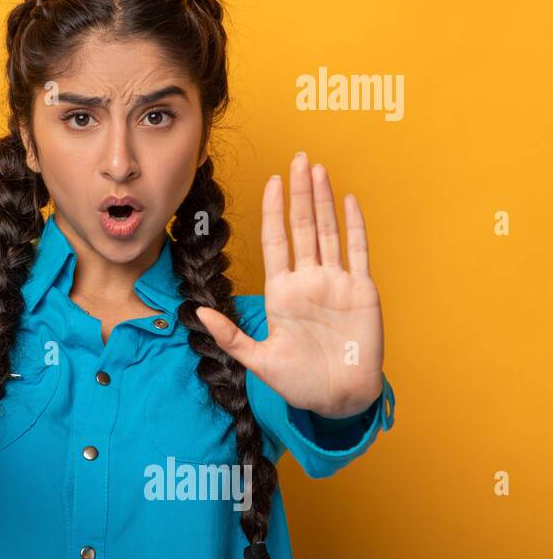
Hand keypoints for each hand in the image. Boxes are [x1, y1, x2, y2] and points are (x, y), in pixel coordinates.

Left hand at [195, 153, 384, 417]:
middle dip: (299, 193)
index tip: (271, 182)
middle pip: (303, 226)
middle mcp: (308, 280)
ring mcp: (336, 282)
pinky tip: (349, 200)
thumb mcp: (258, 360)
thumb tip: (197, 312)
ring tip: (318, 169)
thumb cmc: (298, 383)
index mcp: (281, 292)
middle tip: (297, 159)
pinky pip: (358, 251)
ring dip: (324, 200)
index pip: (275, 240)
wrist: (338, 400)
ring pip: (329, 231)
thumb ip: (230, 335)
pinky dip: (355, 225)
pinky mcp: (362, 291)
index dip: (273, 211)